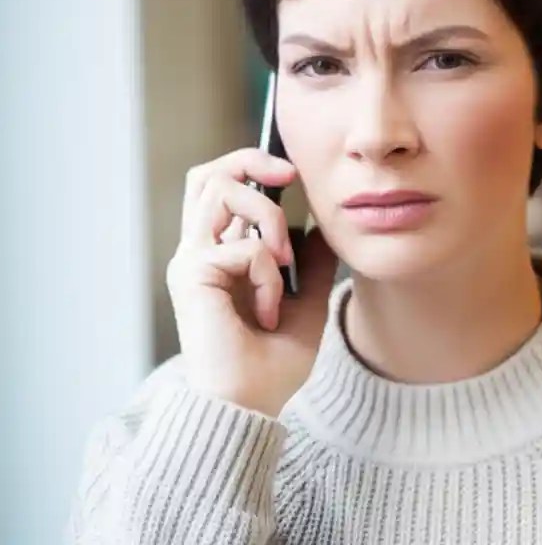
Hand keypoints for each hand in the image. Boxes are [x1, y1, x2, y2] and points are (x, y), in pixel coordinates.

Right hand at [165, 148, 338, 417]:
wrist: (250, 405)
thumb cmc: (272, 364)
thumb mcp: (308, 305)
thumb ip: (312, 266)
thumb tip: (323, 228)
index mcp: (221, 255)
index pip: (220, 188)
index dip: (251, 166)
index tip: (292, 174)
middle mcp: (199, 252)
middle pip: (208, 175)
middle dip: (250, 161)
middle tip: (289, 176)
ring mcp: (191, 261)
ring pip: (220, 191)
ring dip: (266, 216)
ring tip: (284, 262)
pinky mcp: (192, 275)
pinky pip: (245, 248)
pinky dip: (270, 276)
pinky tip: (270, 313)